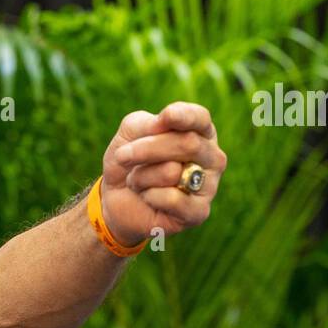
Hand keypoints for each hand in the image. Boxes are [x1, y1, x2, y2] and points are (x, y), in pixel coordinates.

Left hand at [99, 102, 226, 243]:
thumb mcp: (129, 135)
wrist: (116, 200)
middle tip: (122, 156)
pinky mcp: (199, 211)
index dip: (185, 116)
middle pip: (187, 143)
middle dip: (146, 149)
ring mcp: (209, 186)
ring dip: (142, 176)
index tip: (167, 116)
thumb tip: (165, 122)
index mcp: (200, 132)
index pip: (200, 118)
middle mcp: (211, 157)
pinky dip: (149, 196)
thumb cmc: (128, 162)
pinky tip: (148, 198)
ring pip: (172, 172)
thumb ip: (146, 124)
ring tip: (138, 181)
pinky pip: (172, 199)